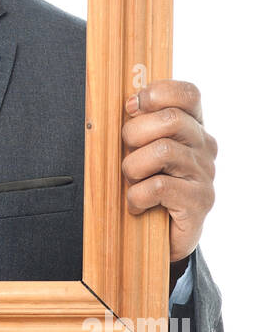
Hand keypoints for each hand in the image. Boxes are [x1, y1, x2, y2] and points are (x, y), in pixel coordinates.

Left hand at [121, 80, 216, 264]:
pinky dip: (137, 196)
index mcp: (192, 127)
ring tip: (131, 184)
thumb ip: (139, 124)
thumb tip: (130, 102)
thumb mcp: (140, 150)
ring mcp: (205, 174)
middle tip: (127, 154)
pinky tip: (137, 205)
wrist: (162, 237)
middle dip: (134, 134)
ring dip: (133, 168)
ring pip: (163, 151)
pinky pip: (159, 186)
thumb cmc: (146, 185)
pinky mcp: (200, 201)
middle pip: (170, 119)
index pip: (188, 94)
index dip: (157, 94)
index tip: (131, 108)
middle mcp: (204, 146)